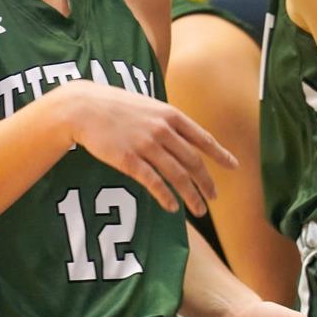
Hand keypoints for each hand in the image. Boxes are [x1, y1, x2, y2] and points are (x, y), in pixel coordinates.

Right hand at [52, 81, 236, 215]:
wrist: (83, 107)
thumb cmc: (115, 106)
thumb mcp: (148, 106)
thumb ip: (167, 120)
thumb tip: (184, 137)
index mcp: (170, 115)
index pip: (203, 138)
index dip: (220, 155)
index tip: (233, 167)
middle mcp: (163, 130)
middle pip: (193, 162)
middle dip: (206, 183)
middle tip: (214, 198)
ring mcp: (146, 145)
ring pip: (177, 175)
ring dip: (191, 196)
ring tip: (199, 211)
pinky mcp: (128, 159)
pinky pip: (153, 182)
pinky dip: (165, 196)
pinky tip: (172, 207)